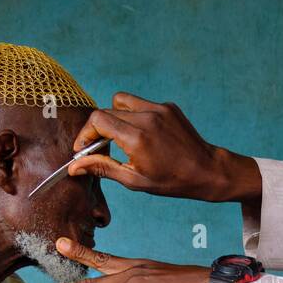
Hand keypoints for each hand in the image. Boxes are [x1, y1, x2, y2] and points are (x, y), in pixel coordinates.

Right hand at [67, 92, 259, 203]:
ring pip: (121, 101)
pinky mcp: (167, 106)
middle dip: (98, 129)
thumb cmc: (172, 180)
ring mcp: (158, 109)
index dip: (85, 134)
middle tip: (101, 148)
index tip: (83, 148)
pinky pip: (140, 104)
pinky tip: (145, 135)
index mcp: (137, 138)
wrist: (207, 170)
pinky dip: (135, 116)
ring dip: (115, 117)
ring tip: (122, 138)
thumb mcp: (134, 179)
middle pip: (107, 111)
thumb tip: (75, 166)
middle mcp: (147, 117)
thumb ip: (102, 168)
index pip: (98, 120)